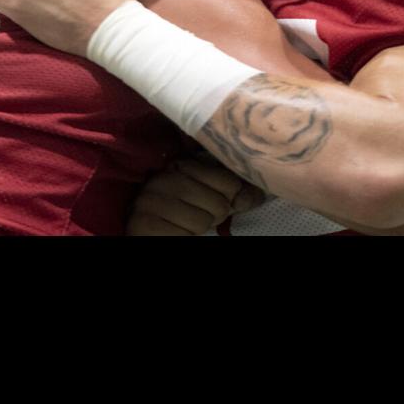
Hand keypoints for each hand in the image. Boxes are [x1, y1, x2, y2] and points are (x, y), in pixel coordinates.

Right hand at [127, 152, 267, 235]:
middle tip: (194, 214)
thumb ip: (233, 192)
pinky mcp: (145, 224)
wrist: (146, 228)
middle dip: (213, 216)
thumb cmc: (179, 212)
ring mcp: (150, 201)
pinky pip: (185, 236)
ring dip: (197, 229)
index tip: (211, 200)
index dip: (229, 198)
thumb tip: (258, 195)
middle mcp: (163, 178)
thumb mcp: (206, 196)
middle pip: (219, 204)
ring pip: (203, 222)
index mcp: (180, 165)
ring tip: (182, 223)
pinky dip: (183, 237)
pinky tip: (172, 231)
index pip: (229, 182)